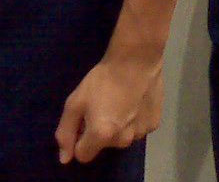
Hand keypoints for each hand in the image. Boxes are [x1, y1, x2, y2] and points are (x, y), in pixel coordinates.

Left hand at [55, 41, 163, 163]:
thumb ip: (65, 133)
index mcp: (101, 136)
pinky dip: (134, 121)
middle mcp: (122, 141)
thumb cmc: (102, 79)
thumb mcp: (75, 102)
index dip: (80, 138)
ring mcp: (140, 134)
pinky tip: (135, 102)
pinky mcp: (154, 124)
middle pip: (104, 146)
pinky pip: (138, 130)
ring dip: (118, 127)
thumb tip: (65, 159)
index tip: (84, 119)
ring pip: (122, 138)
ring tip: (120, 102)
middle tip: (103, 107)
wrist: (137, 59)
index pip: (82, 155)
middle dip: (100, 132)